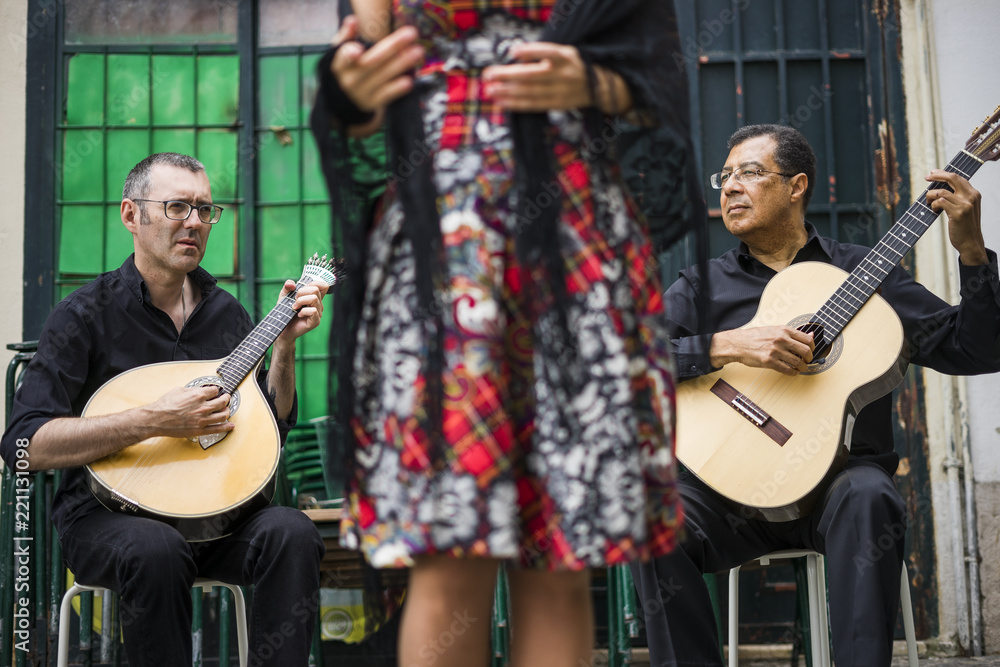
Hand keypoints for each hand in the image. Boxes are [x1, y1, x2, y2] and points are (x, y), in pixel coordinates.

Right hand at [146, 386, 232, 436]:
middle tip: (226, 398)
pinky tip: (231, 425)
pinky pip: (217, 429)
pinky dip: (226, 427)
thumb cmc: (165, 405)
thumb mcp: (179, 390)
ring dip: (227, 411)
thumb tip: (199, 390)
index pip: (215, 390)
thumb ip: (192, 390)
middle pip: (223, 402)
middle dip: (226, 399)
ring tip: (226, 410)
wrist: (156, 419)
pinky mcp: (200, 430)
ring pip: (223, 415)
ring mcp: (202, 419)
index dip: (216, 390)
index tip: (216, 391)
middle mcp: (203, 407)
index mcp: (198, 395)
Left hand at [277, 280, 326, 343]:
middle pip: (316, 289)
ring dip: (301, 301)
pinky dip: (303, 311)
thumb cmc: (285, 313)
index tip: (301, 290)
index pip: (323, 285)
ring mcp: (318, 313)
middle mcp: (318, 304)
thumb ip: (287, 287)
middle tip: (295, 300)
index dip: (313, 283)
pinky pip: (313, 311)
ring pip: (314, 299)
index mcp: (314, 297)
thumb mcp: (284, 296)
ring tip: (294, 307)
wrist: (283, 328)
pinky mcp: (316, 321)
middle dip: (301, 292)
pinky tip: (299, 315)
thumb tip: (291, 283)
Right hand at [331, 16, 423, 113]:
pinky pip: (387, 95)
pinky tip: (409, 80)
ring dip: (402, 63)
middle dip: (392, 46)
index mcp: (340, 64)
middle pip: (371, 62)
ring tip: (417, 51)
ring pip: (383, 76)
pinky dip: (398, 88)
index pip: (343, 57)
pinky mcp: (372, 103)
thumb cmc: (348, 69)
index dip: (350, 53)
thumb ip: (346, 36)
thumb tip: (353, 20)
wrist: (346, 101)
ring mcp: (361, 93)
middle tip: (411, 34)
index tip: (359, 49)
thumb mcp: (342, 53)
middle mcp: (349, 79)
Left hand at [483, 43, 630, 113]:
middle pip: (532, 76)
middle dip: (508, 75)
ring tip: (489, 91)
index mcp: (565, 57)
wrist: (599, 87)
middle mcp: (563, 74)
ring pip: (530, 93)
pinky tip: (502, 102)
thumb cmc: (574, 65)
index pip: (548, 52)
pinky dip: (516, 104)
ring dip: (507, 93)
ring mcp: (560, 91)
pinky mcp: (556, 104)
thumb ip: (544, 54)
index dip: (531, 52)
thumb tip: (517, 59)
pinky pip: (534, 105)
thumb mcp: (565, 52)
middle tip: (488, 75)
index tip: (513, 51)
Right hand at [710, 326, 814, 375]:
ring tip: (801, 368)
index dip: (813, 347)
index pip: (807, 339)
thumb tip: (810, 335)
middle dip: (810, 358)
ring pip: (798, 362)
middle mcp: (781, 339)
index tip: (811, 350)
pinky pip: (787, 370)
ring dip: (803, 367)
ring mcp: (775, 351)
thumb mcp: (774, 330)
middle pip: (806, 351)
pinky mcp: (769, 362)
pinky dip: (793, 373)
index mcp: (783, 330)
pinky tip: (793, 372)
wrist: (738, 343)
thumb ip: (792, 333)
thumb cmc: (754, 337)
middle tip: (807, 361)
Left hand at [925, 170, 987, 265]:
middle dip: (937, 176)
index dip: (943, 173)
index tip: (932, 173)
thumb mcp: (965, 208)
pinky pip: (940, 202)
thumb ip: (958, 197)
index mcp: (974, 194)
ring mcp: (965, 204)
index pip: (958, 178)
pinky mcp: (958, 213)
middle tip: (926, 177)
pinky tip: (933, 209)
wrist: (970, 242)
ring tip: (928, 202)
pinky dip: (933, 204)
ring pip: (942, 191)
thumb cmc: (964, 226)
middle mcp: (971, 197)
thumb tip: (940, 188)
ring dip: (931, 195)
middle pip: (952, 178)